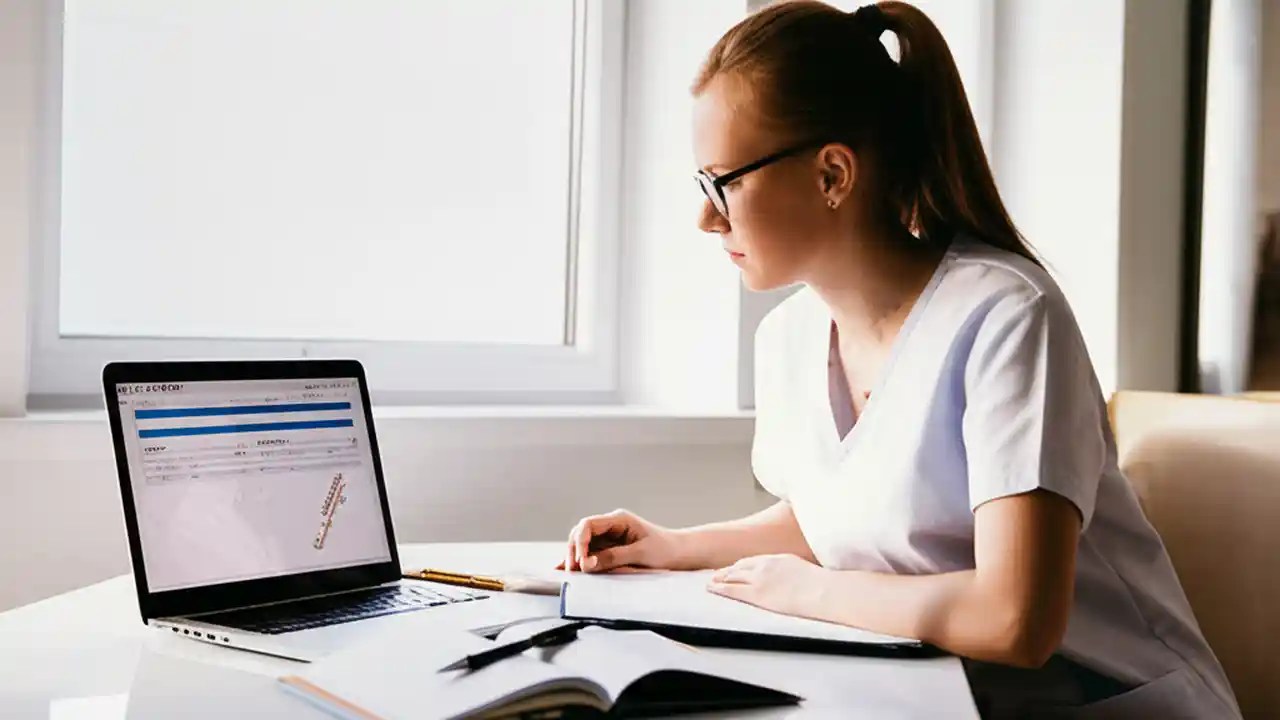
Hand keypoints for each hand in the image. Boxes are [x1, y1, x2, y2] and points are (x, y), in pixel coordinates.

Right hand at [556, 509, 683, 572]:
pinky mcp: (610, 551)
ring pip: (583, 545)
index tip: (580, 562)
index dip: (580, 542)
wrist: (682, 555)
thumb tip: (587, 564)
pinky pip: (591, 555)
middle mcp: (610, 526)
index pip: (588, 525)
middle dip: (574, 551)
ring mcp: (609, 538)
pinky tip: (570, 572)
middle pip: (581, 534)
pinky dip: (581, 563)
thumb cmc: (665, 551)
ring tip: (569, 575)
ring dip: (575, 558)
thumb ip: (613, 557)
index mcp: (619, 519)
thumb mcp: (640, 554)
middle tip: (572, 571)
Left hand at [707, 554, 825, 617]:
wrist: (823, 591)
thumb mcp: (805, 572)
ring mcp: (760, 578)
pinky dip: (720, 588)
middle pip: (740, 567)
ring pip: (733, 576)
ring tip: (711, 582)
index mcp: (778, 559)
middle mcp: (766, 565)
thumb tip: (794, 582)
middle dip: (727, 571)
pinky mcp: (757, 593)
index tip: (734, 569)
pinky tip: (712, 589)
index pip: (753, 561)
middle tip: (716, 575)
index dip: (741, 566)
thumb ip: (792, 574)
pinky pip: (733, 590)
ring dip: (720, 579)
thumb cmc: (821, 586)